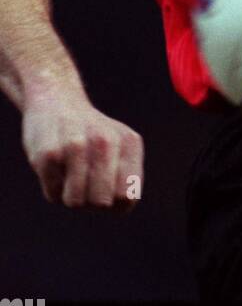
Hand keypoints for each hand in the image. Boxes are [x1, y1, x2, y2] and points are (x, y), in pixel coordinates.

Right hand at [22, 86, 143, 211]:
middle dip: (91, 202)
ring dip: (70, 196)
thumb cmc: (91, 134)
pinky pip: (53, 195)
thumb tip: (120, 206)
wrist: (56, 99)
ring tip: (69, 171)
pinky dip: (52, 187)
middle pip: (102, 203)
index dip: (114, 203)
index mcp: (129, 142)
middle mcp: (106, 142)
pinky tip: (54, 164)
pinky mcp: (49, 153)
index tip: (105, 187)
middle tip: (84, 180)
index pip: (128, 197)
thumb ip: (127, 179)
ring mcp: (77, 146)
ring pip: (76, 202)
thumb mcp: (119, 146)